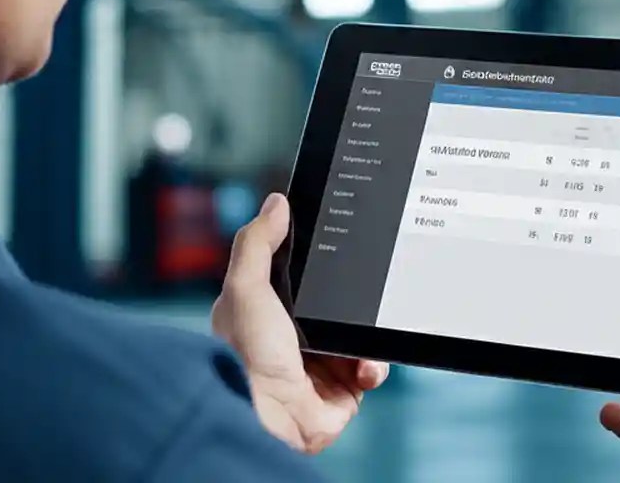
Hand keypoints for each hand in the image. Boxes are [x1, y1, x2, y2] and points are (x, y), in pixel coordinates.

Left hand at [212, 194, 389, 453]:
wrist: (264, 416)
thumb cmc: (245, 355)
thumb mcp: (245, 287)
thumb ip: (257, 242)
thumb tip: (276, 202)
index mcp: (268, 313)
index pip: (300, 279)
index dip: (321, 266)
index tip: (344, 249)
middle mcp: (294, 340)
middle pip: (337, 308)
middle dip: (356, 301)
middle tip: (367, 292)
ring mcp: (320, 366)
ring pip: (360, 337)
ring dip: (369, 336)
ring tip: (362, 338)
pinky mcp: (341, 393)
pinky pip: (371, 370)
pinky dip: (374, 367)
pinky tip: (363, 367)